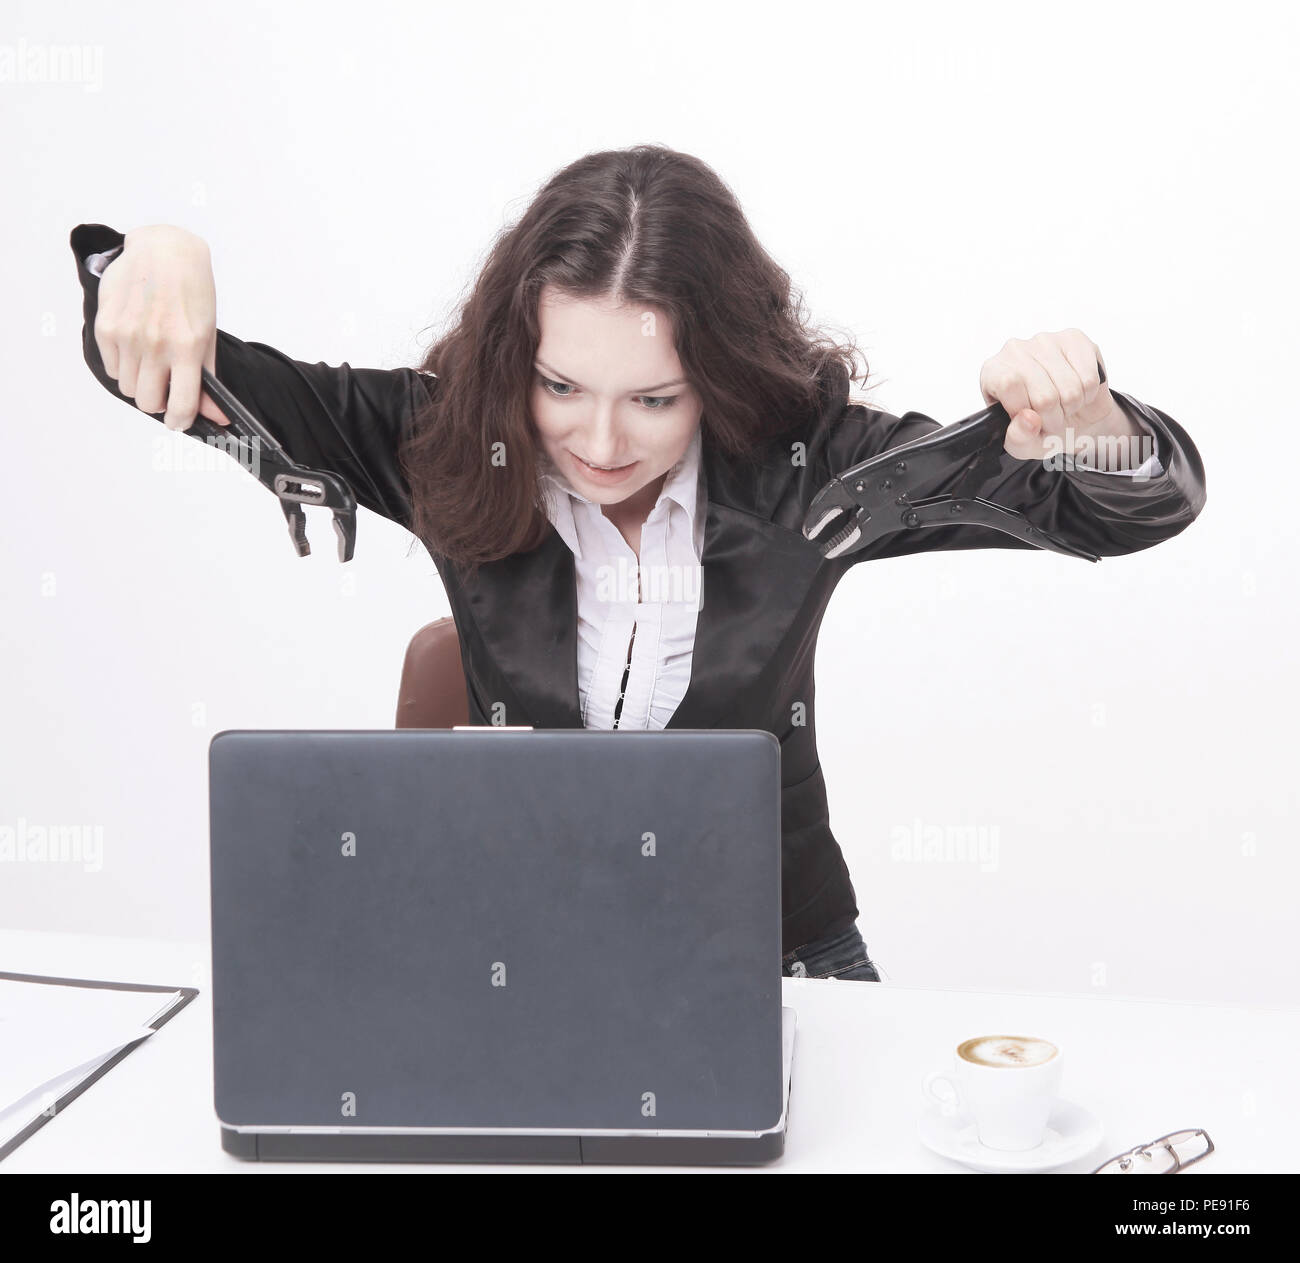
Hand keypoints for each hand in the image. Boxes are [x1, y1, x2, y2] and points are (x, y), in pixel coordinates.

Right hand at [94, 224, 229, 429]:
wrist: (163, 251)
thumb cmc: (191, 293)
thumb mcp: (208, 335)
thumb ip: (208, 378)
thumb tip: (218, 417)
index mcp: (187, 347)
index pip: (182, 404)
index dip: (181, 420)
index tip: (179, 421)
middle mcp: (155, 343)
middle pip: (148, 402)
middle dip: (158, 402)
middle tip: (164, 388)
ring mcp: (127, 335)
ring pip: (128, 388)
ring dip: (139, 382)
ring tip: (150, 362)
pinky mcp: (106, 326)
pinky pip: (111, 367)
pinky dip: (122, 366)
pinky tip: (135, 348)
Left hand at [979, 329, 1121, 460]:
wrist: (1073, 418)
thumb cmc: (1040, 426)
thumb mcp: (1022, 444)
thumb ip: (1018, 437)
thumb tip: (1029, 419)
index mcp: (993, 372)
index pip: (1008, 384)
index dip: (1025, 410)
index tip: (1030, 419)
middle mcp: (1014, 350)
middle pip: (1043, 394)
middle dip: (1052, 417)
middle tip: (1050, 417)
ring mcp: (1045, 341)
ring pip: (1069, 387)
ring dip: (1071, 407)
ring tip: (1064, 406)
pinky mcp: (1074, 338)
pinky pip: (1088, 378)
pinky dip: (1087, 394)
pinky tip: (1079, 391)